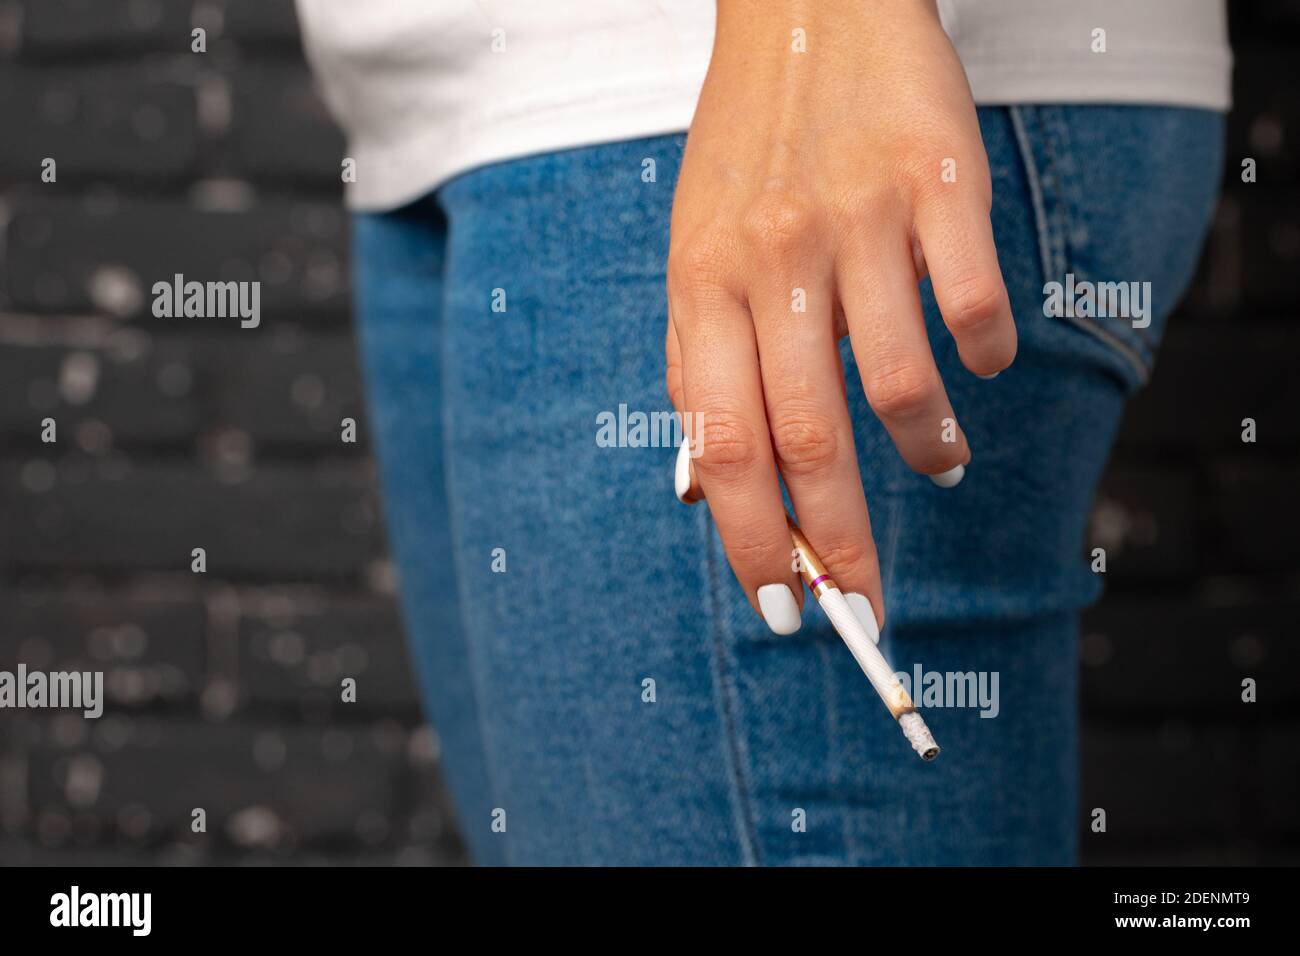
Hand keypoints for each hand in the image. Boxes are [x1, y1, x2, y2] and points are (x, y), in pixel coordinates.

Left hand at [666, 0, 1014, 632]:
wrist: (808, 9)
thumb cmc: (750, 153)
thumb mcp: (693, 254)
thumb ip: (697, 364)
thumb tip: (699, 490)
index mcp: (702, 285)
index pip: (721, 445)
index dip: (749, 542)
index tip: (779, 610)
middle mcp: (772, 261)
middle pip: (806, 441)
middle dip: (840, 547)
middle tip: (867, 604)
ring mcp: (856, 221)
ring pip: (900, 384)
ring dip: (928, 451)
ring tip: (942, 461)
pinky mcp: (937, 184)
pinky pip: (974, 305)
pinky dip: (985, 360)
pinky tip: (978, 365)